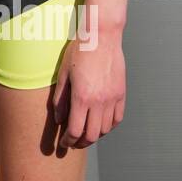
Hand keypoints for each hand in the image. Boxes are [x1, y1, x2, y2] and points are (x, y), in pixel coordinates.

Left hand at [52, 25, 125, 150]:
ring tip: (86, 133)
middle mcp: (99, 101)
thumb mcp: (63, 75)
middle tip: (73, 143)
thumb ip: (60, 100)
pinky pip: (117, 118)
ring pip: (105, 129)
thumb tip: (59, 120)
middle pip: (92, 135)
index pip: (75, 130)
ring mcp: (113, 98)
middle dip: (80, 142)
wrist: (102, 38)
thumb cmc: (79, 53)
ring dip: (95, 135)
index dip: (68, 140)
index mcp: (82, 97)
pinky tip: (101, 124)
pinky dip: (109, 126)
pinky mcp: (121, 94)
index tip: (64, 143)